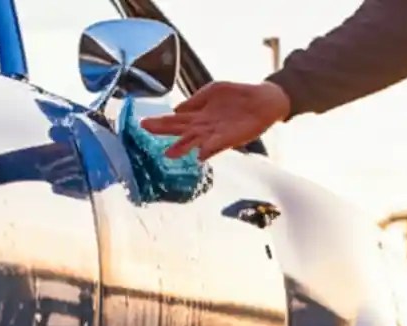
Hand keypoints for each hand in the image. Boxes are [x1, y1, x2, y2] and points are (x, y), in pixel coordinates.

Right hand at [140, 81, 290, 160]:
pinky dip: (208, 149)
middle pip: (180, 130)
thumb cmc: (237, 95)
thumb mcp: (213, 90)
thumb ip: (195, 99)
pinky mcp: (229, 138)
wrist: (263, 100)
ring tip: (169, 153)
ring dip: (182, 147)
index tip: (142, 123)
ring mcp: (215, 134)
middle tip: (146, 130)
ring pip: (194, 141)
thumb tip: (176, 109)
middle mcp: (203, 127)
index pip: (175, 120)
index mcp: (198, 116)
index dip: (160, 121)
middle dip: (164, 131)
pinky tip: (199, 154)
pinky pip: (216, 145)